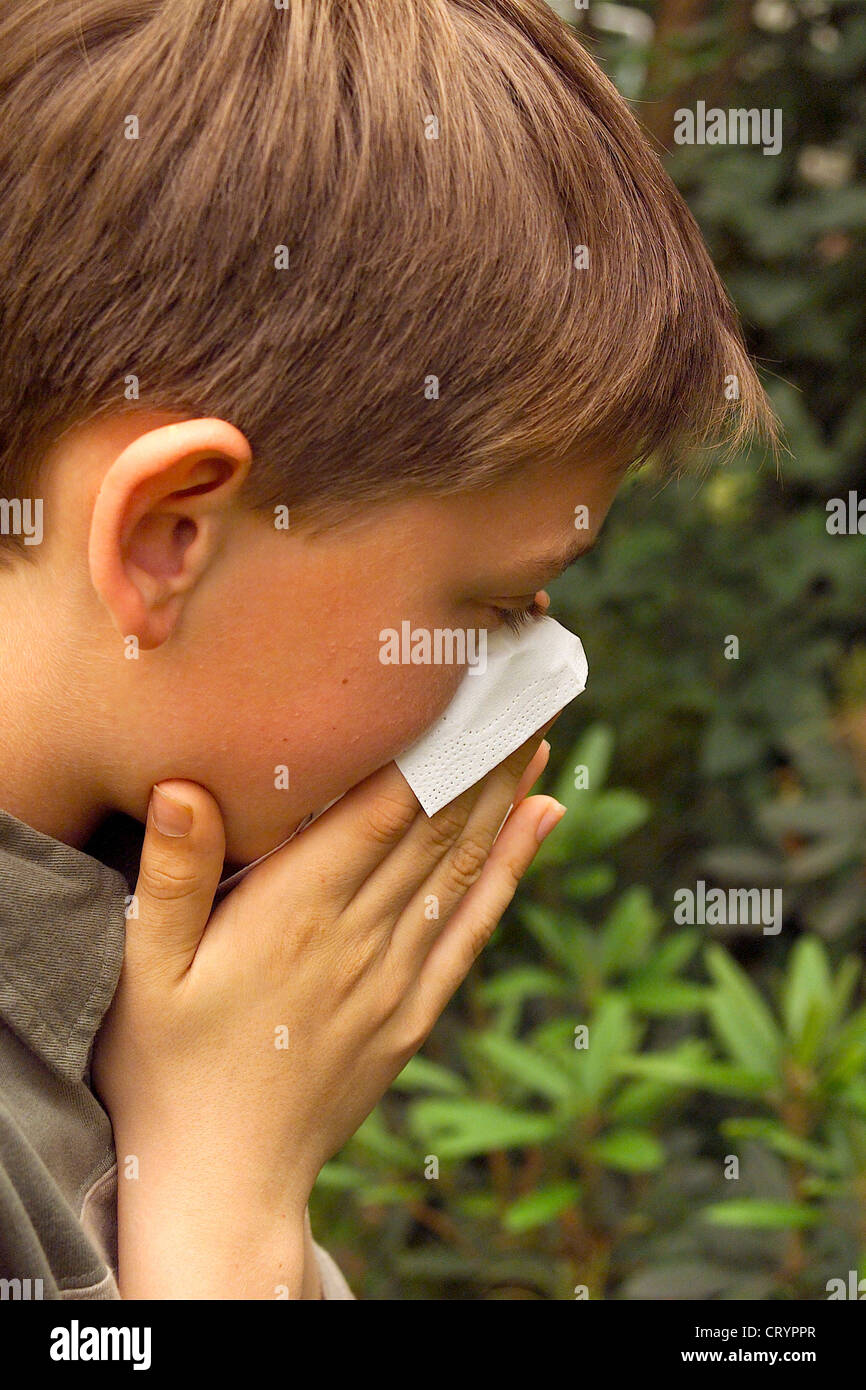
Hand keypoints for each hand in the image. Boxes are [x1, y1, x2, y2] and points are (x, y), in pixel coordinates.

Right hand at [92, 726, 564, 1296]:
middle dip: (487, 748)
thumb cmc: (167, 1067)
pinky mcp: (413, 1015)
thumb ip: (174, 875)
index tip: (472, 681)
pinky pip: (475, 928)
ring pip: (466, 864)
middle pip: (440, 823)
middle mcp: (360, 937)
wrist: (222, 1181)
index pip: (385, 806)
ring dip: (509, 793)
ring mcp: (396, 978)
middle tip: (527, 682)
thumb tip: (187, 784)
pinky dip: (513, 870)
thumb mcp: (145, 969)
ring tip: (541, 729)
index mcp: (294, 913)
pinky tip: (541, 820)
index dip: (436, 739)